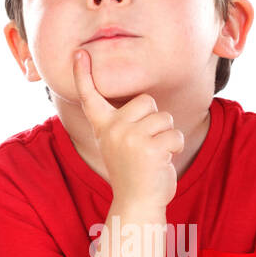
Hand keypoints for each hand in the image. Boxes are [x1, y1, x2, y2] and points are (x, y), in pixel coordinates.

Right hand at [72, 49, 183, 207]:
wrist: (138, 203)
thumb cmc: (134, 171)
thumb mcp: (120, 143)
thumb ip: (123, 123)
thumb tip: (141, 101)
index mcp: (103, 126)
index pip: (91, 97)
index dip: (83, 74)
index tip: (80, 53)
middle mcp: (113, 129)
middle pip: (147, 101)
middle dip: (155, 121)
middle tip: (146, 145)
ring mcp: (130, 138)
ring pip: (165, 118)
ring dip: (167, 136)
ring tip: (154, 154)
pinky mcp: (150, 148)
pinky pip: (175, 134)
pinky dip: (176, 147)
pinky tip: (163, 161)